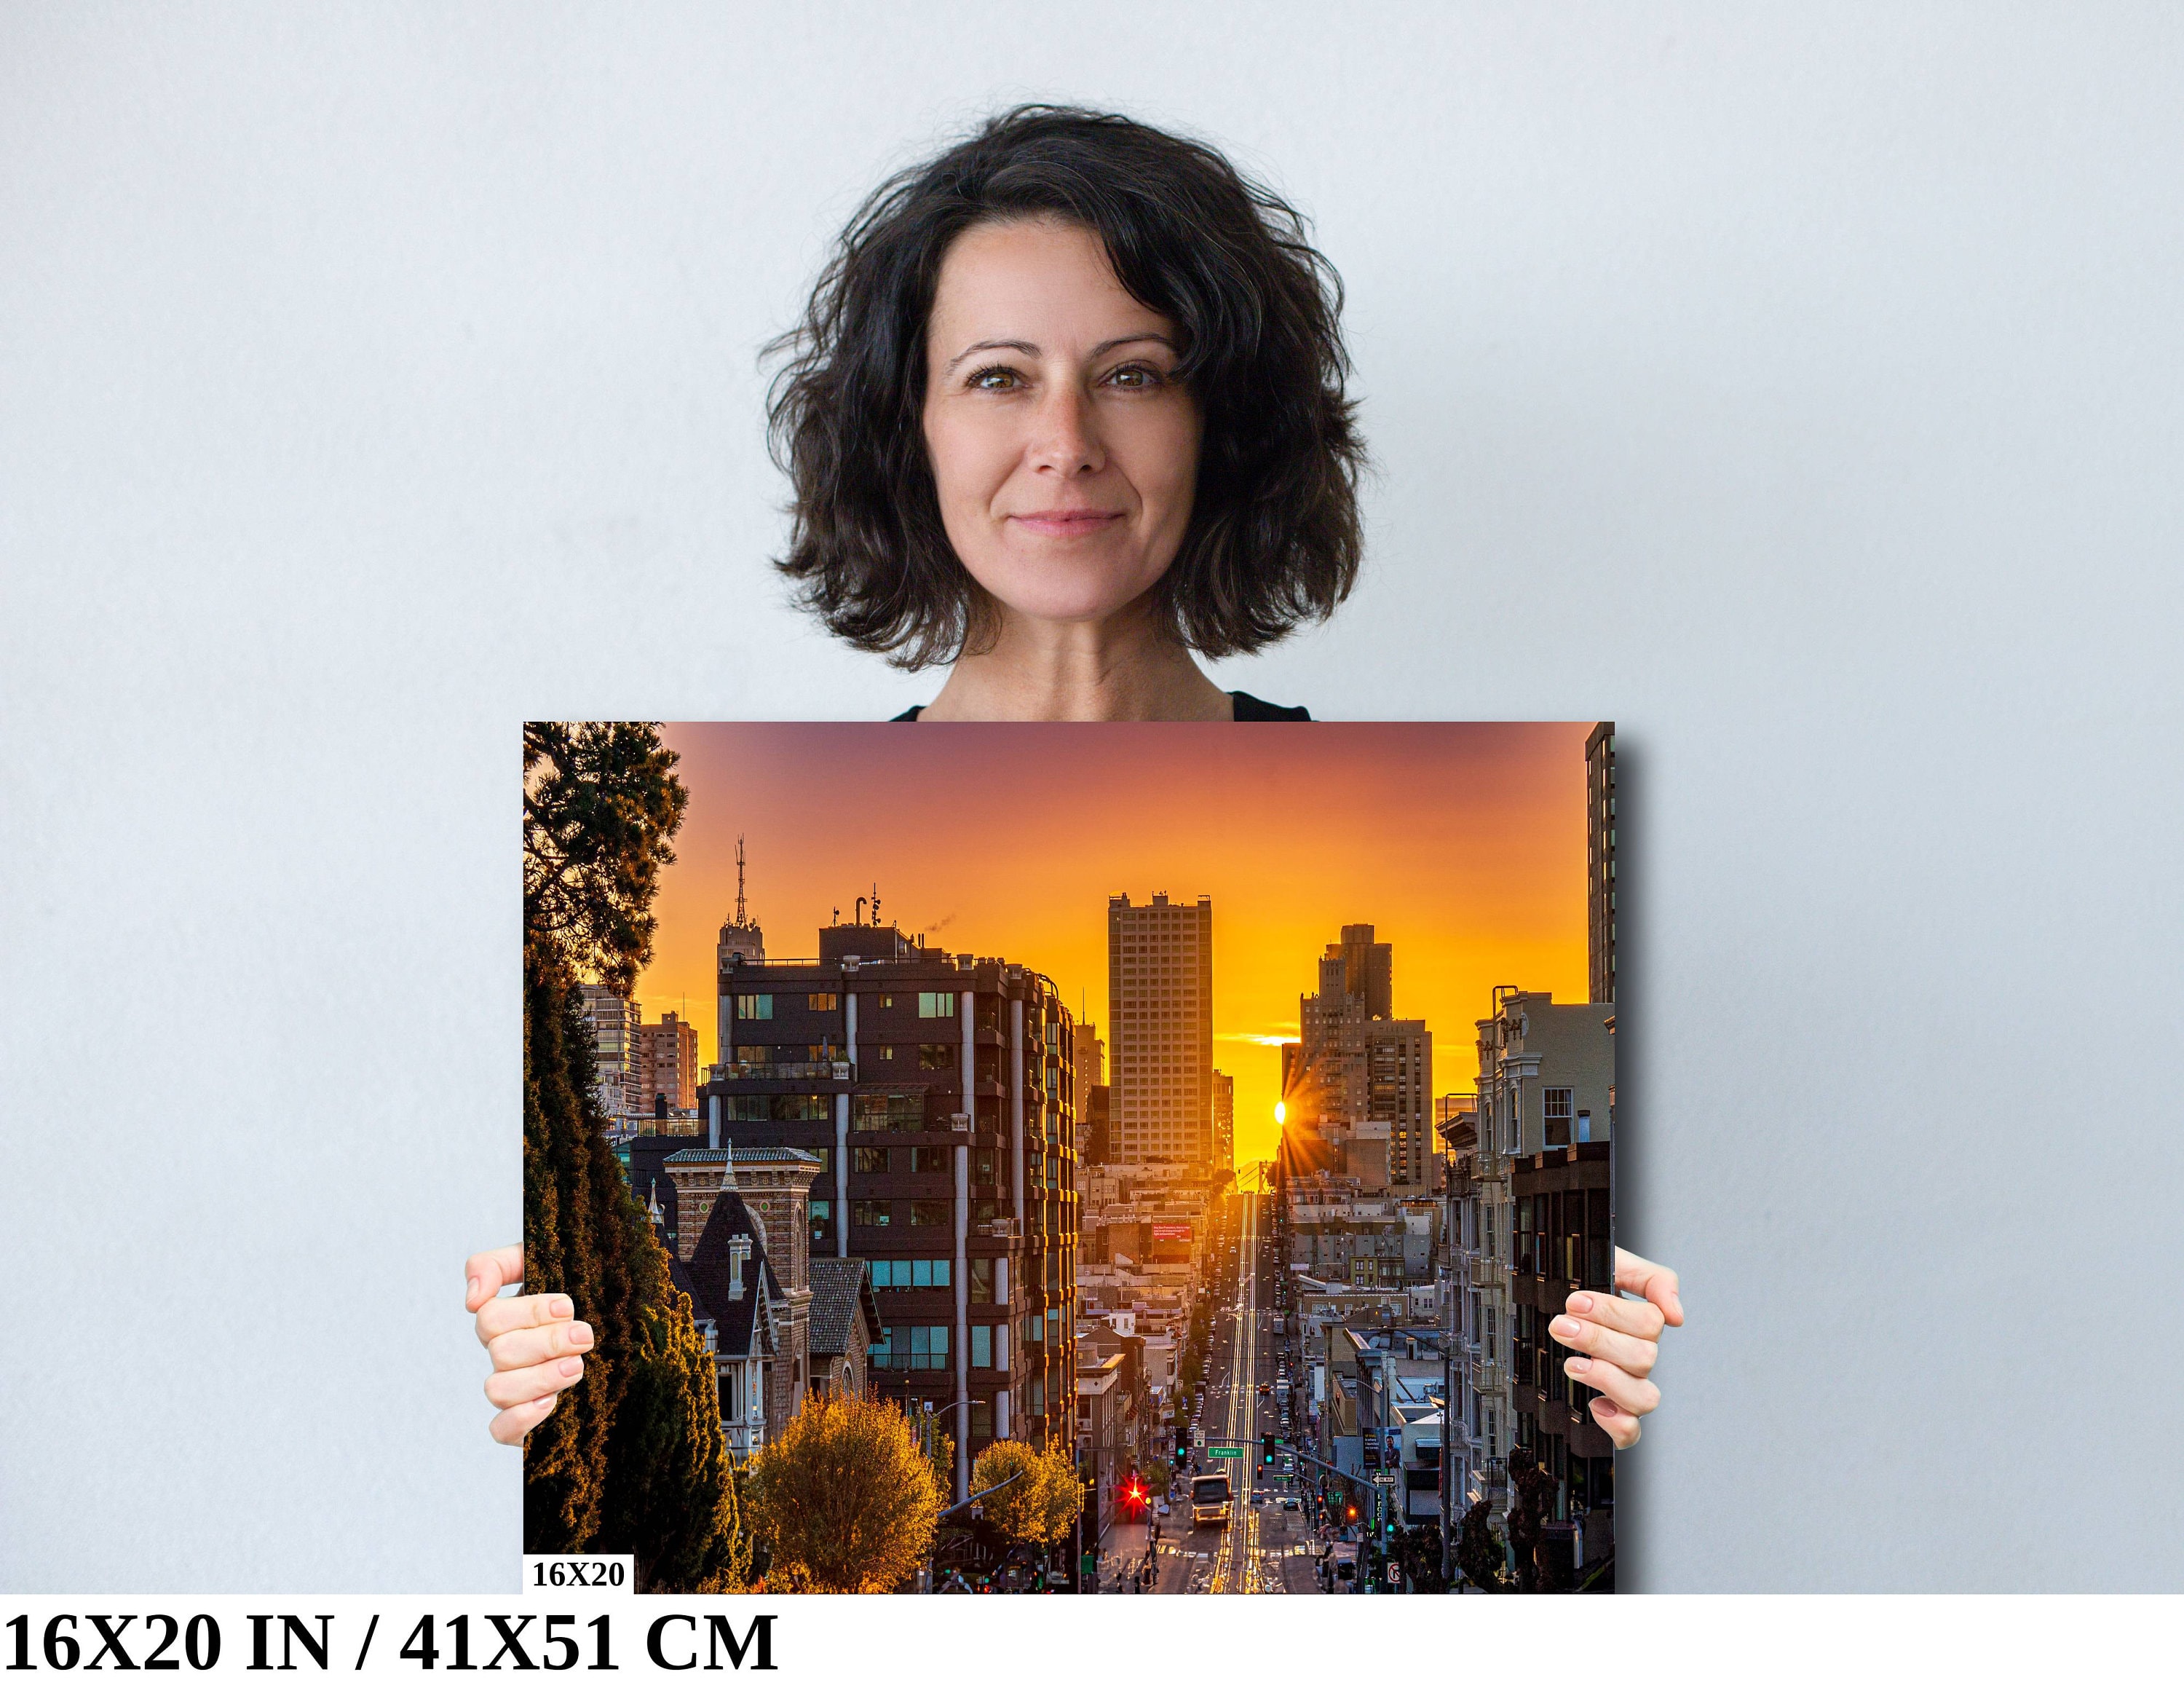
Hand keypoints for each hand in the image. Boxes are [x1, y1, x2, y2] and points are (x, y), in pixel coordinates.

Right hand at [465, 1244, 591, 1445]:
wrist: (629, 1335)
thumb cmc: (585, 1294)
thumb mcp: (546, 1263)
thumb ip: (499, 1265)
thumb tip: (472, 1298)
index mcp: (507, 1320)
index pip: (490, 1317)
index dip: (529, 1312)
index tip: (568, 1306)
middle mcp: (506, 1356)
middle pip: (501, 1352)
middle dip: (547, 1343)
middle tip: (584, 1337)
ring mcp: (514, 1390)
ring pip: (498, 1390)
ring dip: (540, 1377)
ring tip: (578, 1367)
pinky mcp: (525, 1423)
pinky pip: (501, 1430)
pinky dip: (522, 1418)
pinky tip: (552, 1403)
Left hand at [1550, 1247, 1682, 1450]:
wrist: (1547, 1304)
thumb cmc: (1580, 1287)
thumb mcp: (1614, 1264)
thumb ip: (1652, 1278)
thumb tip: (1676, 1314)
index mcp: (1641, 1325)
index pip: (1649, 1323)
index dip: (1612, 1313)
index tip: (1575, 1302)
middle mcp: (1639, 1358)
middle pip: (1643, 1358)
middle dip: (1597, 1340)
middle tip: (1561, 1326)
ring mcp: (1628, 1387)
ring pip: (1644, 1397)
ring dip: (1607, 1379)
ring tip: (1572, 1365)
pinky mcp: (1613, 1412)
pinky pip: (1631, 1432)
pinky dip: (1618, 1424)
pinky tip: (1595, 1405)